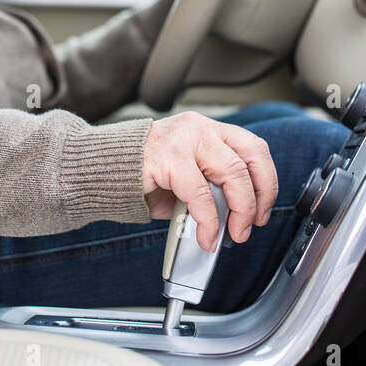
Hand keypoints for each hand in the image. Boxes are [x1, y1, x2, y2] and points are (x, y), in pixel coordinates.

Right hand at [141, 112, 277, 251]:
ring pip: (233, 173)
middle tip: (253, 223)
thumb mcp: (185, 177)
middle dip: (259, 196)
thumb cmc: (142, 174)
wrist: (99, 168)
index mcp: (208, 130)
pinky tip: (206, 237)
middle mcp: (199, 128)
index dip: (266, 181)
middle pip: (250, 158)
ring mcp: (184, 139)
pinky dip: (208, 222)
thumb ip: (211, 188)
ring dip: (240, 210)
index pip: (254, 148)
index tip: (263, 209)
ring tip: (235, 233)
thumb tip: (233, 217)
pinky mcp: (167, 156)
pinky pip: (200, 194)